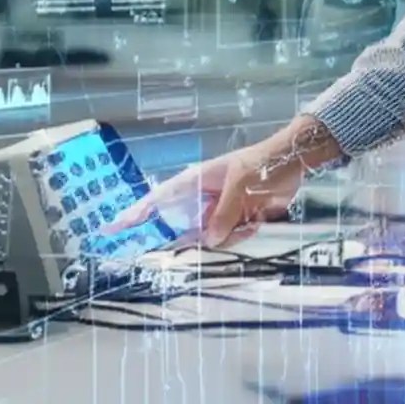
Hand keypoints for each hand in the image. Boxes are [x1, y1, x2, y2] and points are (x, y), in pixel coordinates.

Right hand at [105, 116, 344, 246]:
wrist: (292, 164)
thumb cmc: (261, 164)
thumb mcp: (241, 185)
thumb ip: (223, 213)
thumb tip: (207, 241)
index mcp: (193, 182)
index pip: (157, 200)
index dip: (135, 214)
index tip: (112, 229)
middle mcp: (200, 199)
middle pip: (185, 229)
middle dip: (201, 236)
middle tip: (226, 226)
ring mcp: (217, 212)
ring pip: (210, 239)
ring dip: (230, 235)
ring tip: (250, 217)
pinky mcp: (234, 222)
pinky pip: (229, 240)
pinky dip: (242, 234)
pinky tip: (256, 219)